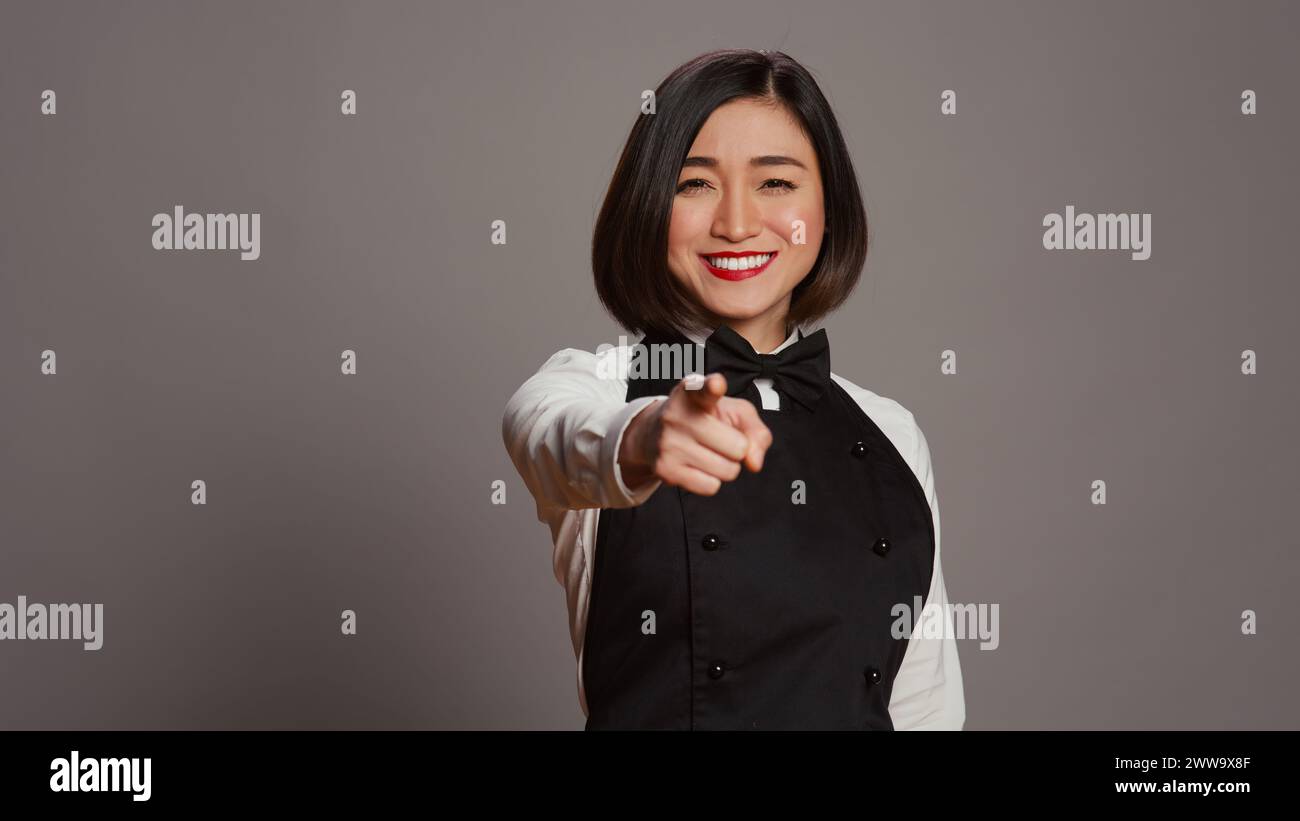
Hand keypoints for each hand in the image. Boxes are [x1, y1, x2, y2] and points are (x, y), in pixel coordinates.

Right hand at [618, 372, 772, 495]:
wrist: (654, 434)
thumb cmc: (702, 419)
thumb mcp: (734, 413)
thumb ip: (756, 431)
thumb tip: (754, 463)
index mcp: (692, 393)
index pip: (703, 389)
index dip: (713, 386)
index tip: (716, 385)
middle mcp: (676, 415)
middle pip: (738, 447)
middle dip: (737, 448)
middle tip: (718, 439)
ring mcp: (668, 444)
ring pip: (727, 471)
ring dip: (725, 466)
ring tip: (706, 451)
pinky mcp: (665, 470)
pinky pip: (711, 487)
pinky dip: (711, 481)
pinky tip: (696, 466)